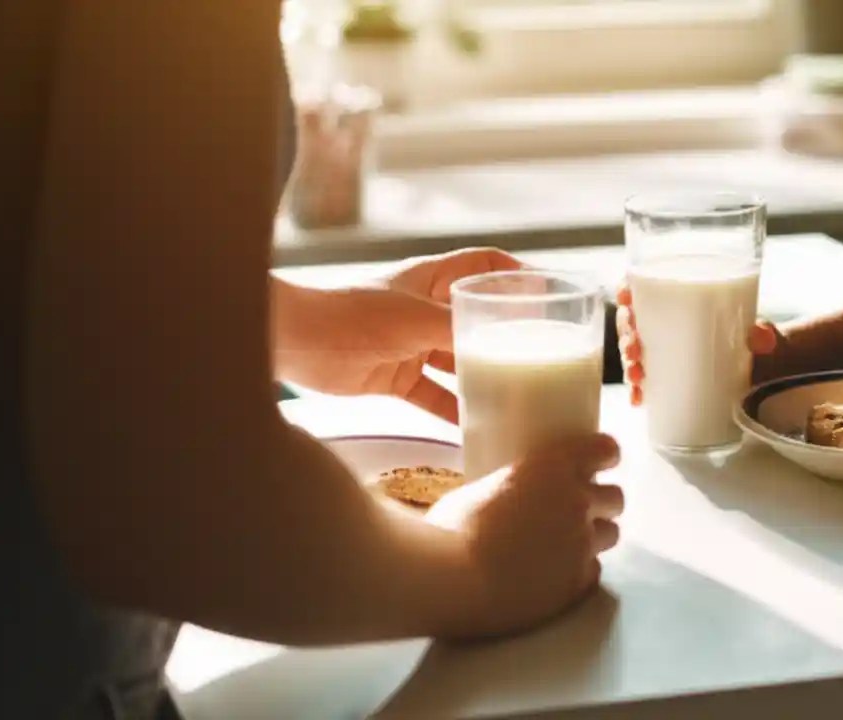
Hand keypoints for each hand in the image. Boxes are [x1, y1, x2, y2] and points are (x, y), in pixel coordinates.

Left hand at [273, 248, 521, 421]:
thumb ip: (457, 329)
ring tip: (518, 397)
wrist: (295, 340)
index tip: (547, 294)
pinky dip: (453, 411)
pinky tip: (476, 427)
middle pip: (476, 321)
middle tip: (543, 357)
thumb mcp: (414, 318)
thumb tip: (500, 342)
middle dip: (506, 338)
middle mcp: (425, 310)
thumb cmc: (352, 312)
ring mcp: (411, 345)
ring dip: (482, 379)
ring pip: (458, 362)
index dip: (515, 273)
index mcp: (431, 279)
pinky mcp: (394, 378)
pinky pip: (433, 396)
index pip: (483, 265)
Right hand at [425, 434, 623, 637]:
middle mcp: (577, 500)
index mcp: (552, 466)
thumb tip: (508, 498)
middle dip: (601, 502)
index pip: (604, 449)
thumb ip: (508, 488)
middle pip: (615, 497)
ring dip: (594, 536)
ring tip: (567, 545)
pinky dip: (579, 571)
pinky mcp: (578, 583)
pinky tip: (556, 576)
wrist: (451, 579)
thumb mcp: (480, 489)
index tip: (598, 463)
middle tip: (576, 511)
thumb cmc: (452, 528)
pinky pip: (593, 570)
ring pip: (611, 534)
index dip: (604, 456)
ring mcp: (582, 543)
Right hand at [614, 282, 777, 404]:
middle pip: (633, 320)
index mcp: (685, 299)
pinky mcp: (670, 374)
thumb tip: (761, 338)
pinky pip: (645, 379)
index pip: (646, 284)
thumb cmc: (758, 340)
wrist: (767, 370)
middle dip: (625, 335)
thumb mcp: (762, 333)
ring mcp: (667, 349)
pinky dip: (638, 388)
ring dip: (628, 362)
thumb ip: (762, 334)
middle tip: (634, 351)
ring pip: (634, 349)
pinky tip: (639, 398)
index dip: (628, 289)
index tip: (626, 299)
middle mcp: (670, 321)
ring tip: (636, 377)